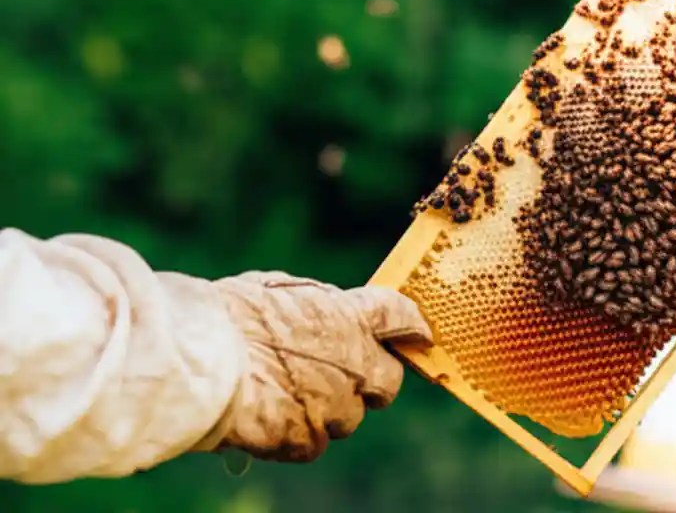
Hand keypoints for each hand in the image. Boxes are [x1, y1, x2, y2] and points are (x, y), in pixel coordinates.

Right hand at [206, 272, 430, 462]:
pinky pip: (313, 442)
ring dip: (327, 408)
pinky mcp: (309, 439)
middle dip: (373, 380)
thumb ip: (311, 303)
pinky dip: (295, 435)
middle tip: (345, 376)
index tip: (418, 333)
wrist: (200, 362)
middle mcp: (355, 364)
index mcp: (349, 317)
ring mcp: (335, 405)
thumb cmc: (227, 316)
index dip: (411, 326)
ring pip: (347, 416)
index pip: (399, 317)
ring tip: (284, 393)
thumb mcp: (274, 289)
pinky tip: (267, 419)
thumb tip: (319, 311)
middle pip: (389, 380)